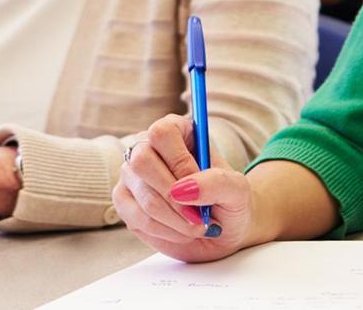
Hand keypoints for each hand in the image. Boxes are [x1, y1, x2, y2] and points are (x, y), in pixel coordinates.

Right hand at [113, 114, 252, 262]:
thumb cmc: (229, 200)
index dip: (179, 161)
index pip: (162, 133)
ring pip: (143, 196)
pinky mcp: (124, 203)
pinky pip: (137, 218)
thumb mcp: (237, 189)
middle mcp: (147, 147)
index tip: (198, 186)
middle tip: (198, 216)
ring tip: (197, 226)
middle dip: (173, 196)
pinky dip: (164, 231)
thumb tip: (183, 189)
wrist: (221, 228)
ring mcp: (132, 175)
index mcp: (176, 130)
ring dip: (175, 219)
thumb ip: (217, 183)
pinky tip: (181, 231)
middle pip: (142, 161)